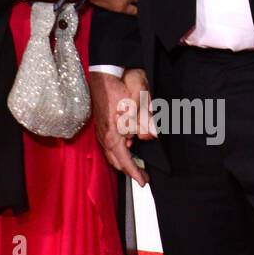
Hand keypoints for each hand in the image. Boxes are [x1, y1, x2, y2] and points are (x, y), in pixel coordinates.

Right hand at [91, 69, 150, 185]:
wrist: (106, 71)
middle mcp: (105, 135)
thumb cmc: (122, 84)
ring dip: (124, 160)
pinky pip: (110, 144)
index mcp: (114, 133)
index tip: (143, 182)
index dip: (134, 173)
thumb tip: (151, 136)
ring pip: (112, 153)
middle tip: (143, 176)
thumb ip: (146, 121)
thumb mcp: (140, 101)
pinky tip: (129, 145)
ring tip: (137, 163)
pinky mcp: (102, 124)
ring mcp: (102, 130)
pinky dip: (120, 150)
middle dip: (129, 170)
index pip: (124, 160)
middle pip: (116, 161)